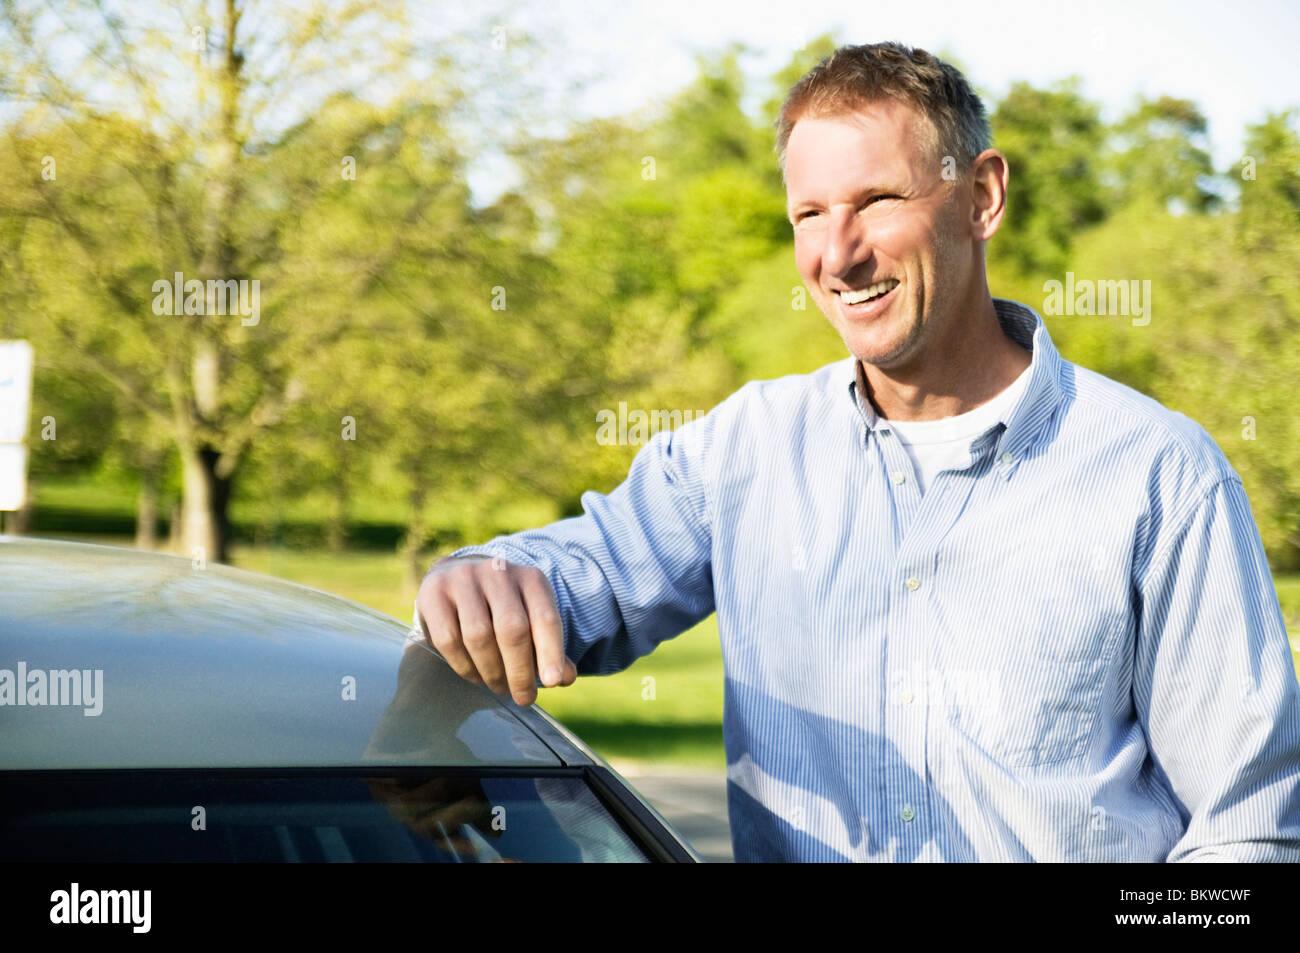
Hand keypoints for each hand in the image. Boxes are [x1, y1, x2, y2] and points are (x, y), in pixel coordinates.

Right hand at [416, 555, 577, 705]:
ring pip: (479, 636)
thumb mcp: (531, 619)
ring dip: (491, 671)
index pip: (545, 617)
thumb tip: (564, 678)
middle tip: (523, 697)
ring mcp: (463, 579)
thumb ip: (549, 647)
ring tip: (499, 687)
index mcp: (530, 578)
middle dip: (519, 671)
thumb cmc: (501, 608)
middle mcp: (497, 572)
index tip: (552, 683)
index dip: (551, 652)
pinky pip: (449, 638)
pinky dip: (464, 665)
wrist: (456, 576)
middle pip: (512, 628)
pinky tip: (475, 676)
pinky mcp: (434, 593)